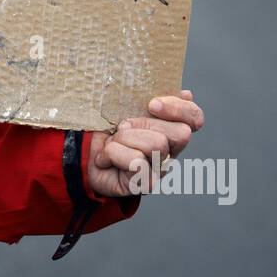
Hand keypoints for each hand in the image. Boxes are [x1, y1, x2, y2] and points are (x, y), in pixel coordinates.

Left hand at [87, 90, 204, 197]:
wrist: (81, 153)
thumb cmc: (104, 127)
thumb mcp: (125, 105)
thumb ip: (150, 98)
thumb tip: (186, 93)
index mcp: (170, 127)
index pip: (195, 118)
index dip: (180, 109)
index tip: (152, 104)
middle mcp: (171, 149)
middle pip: (179, 133)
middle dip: (144, 124)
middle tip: (121, 127)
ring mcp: (160, 168)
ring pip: (156, 145)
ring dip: (124, 139)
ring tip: (111, 142)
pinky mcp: (146, 183)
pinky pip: (137, 163)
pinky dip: (114, 154)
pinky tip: (105, 158)